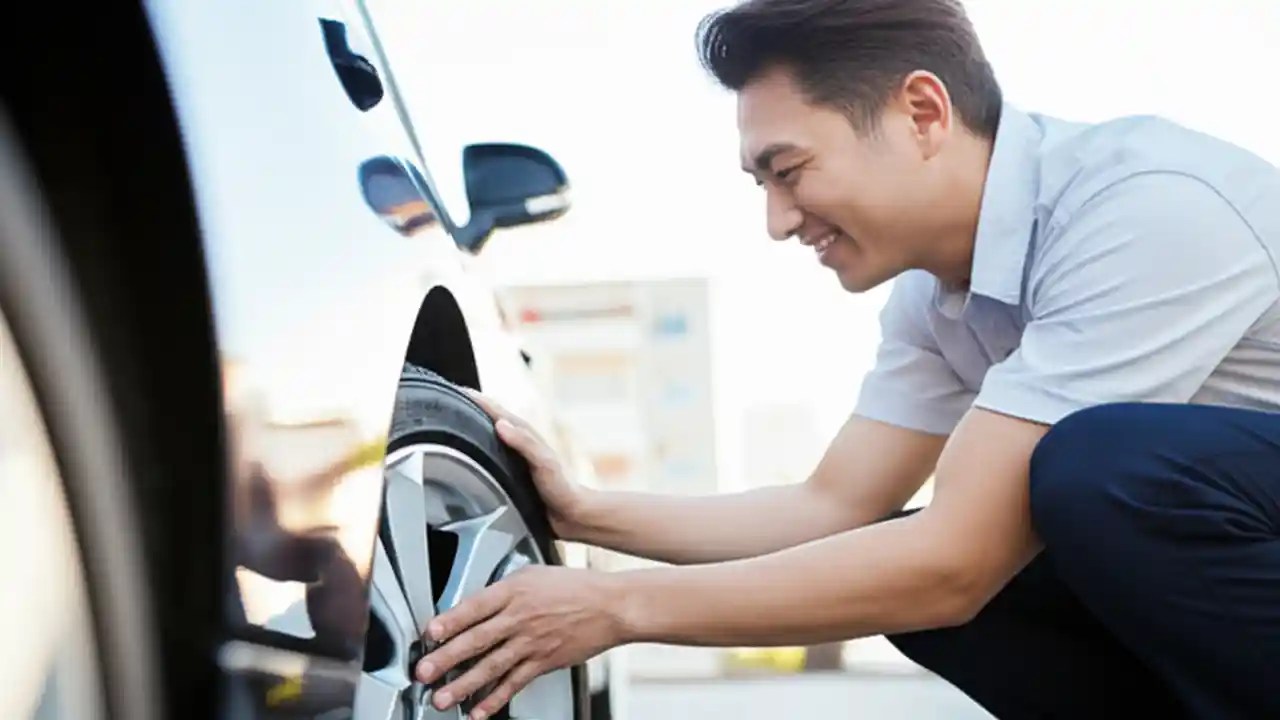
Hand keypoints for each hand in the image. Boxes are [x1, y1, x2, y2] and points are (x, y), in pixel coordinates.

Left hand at [415, 565, 626, 717]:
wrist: (611, 606)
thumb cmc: (576, 587)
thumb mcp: (534, 574)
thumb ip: (504, 589)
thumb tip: (476, 603)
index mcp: (514, 591)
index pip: (475, 606)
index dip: (450, 621)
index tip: (430, 634)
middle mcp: (520, 617)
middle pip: (477, 640)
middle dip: (446, 658)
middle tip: (424, 672)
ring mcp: (531, 642)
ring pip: (491, 666)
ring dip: (464, 685)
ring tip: (442, 698)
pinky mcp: (543, 662)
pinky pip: (514, 683)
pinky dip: (495, 699)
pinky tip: (479, 710)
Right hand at [461, 388, 589, 538]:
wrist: (570, 514)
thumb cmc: (560, 487)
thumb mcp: (544, 463)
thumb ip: (524, 443)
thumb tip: (499, 423)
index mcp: (523, 434)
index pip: (495, 411)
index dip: (477, 400)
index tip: (455, 390)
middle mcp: (516, 443)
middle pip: (488, 420)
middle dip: (468, 409)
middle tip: (444, 402)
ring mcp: (512, 457)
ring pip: (486, 437)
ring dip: (469, 428)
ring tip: (447, 423)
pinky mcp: (509, 473)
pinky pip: (487, 456)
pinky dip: (474, 451)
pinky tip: (462, 456)